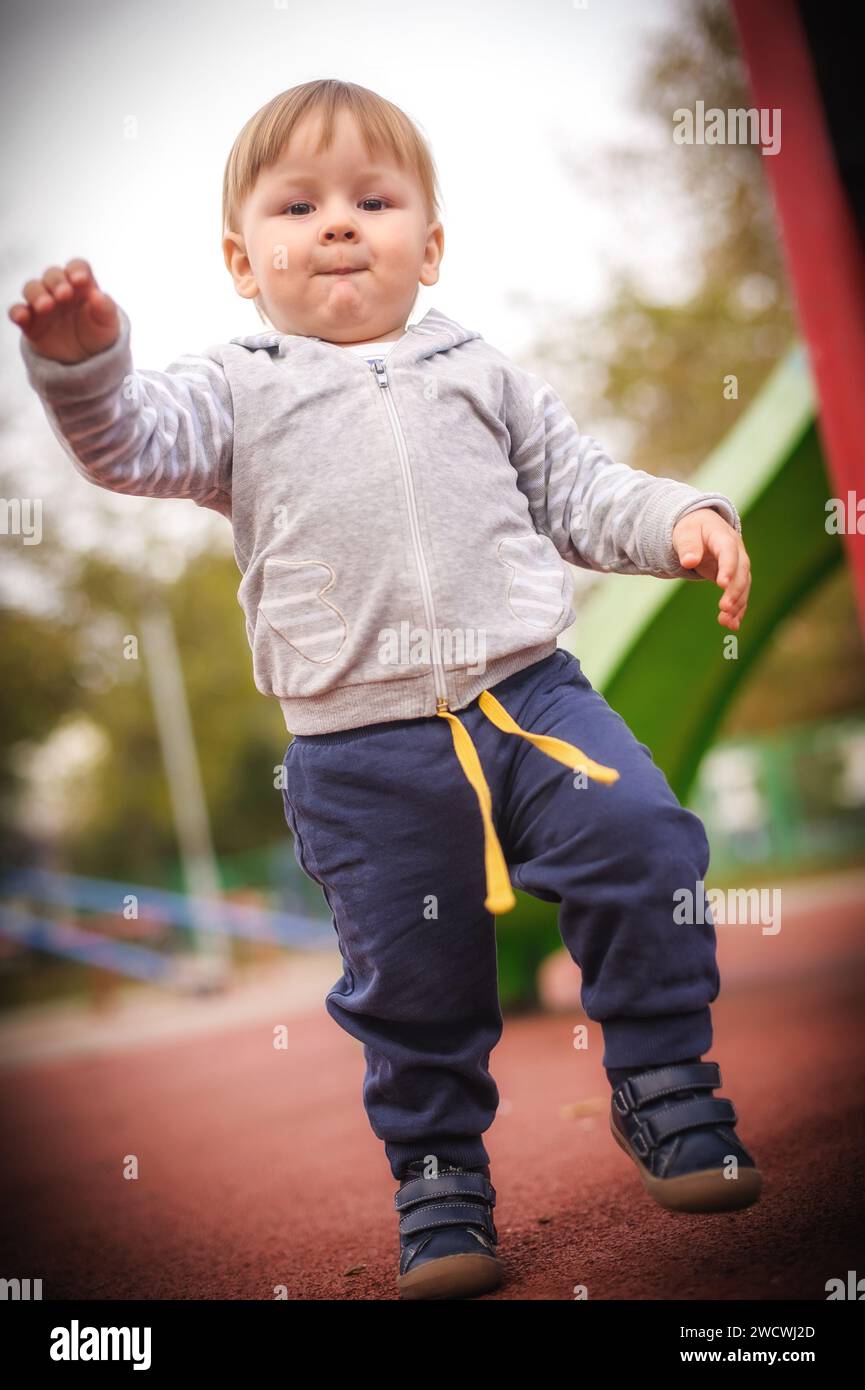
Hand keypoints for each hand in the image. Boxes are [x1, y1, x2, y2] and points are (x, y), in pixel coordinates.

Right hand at [8, 258, 118, 362]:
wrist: (86, 359)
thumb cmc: (99, 334)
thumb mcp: (108, 324)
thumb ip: (106, 308)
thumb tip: (98, 294)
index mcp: (81, 285)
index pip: (77, 267)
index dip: (77, 270)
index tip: (81, 280)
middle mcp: (59, 289)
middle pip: (52, 274)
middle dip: (56, 281)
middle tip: (64, 295)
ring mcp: (43, 303)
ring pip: (32, 288)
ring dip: (37, 294)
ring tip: (46, 306)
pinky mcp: (29, 321)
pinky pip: (17, 311)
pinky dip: (17, 312)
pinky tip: (22, 317)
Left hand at [672, 508, 750, 630]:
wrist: (702, 528)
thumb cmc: (692, 529)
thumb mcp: (685, 533)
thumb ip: (687, 546)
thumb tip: (689, 561)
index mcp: (723, 536)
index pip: (728, 552)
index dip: (728, 568)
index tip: (722, 584)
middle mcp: (737, 551)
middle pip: (741, 571)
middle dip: (735, 591)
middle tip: (725, 608)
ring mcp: (738, 565)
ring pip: (743, 586)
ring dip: (738, 604)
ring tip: (727, 622)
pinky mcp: (736, 578)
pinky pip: (740, 594)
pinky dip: (738, 610)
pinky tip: (733, 625)